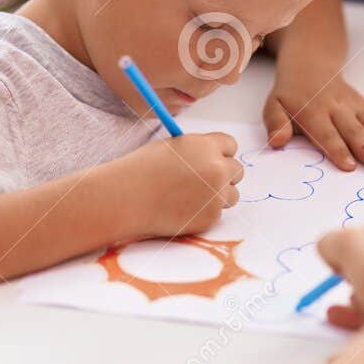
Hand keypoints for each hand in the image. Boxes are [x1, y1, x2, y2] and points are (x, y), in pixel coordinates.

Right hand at [109, 132, 243, 237]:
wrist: (125, 198)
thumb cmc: (141, 170)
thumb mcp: (171, 147)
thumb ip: (197, 150)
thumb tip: (214, 157)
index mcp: (206, 146)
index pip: (231, 145)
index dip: (220, 153)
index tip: (211, 160)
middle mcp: (216, 169)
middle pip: (237, 171)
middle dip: (224, 175)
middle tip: (203, 182)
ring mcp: (216, 195)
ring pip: (232, 195)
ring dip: (218, 196)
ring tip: (190, 197)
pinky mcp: (210, 218)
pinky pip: (217, 213)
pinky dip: (204, 213)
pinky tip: (181, 210)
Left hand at [264, 72, 363, 172]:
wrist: (310, 66)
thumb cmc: (290, 94)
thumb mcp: (273, 106)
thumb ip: (275, 124)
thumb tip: (276, 141)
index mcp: (312, 111)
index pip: (326, 133)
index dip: (337, 149)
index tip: (349, 165)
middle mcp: (337, 108)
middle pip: (354, 130)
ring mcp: (355, 105)